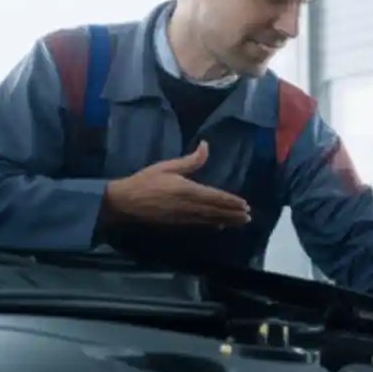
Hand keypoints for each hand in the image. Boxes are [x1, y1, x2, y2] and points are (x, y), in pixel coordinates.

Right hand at [102, 141, 250, 226]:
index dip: (230, 201)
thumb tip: (206, 146)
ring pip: (210, 219)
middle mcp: (188, 206)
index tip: (244, 203)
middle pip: (216, 210)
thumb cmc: (145, 181)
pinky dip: (211, 225)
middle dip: (233, 213)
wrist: (124, 202)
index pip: (215, 196)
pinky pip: (198, 225)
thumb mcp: (167, 166)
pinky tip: (219, 226)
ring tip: (241, 221)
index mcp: (187, 190)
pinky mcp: (176, 224)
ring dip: (227, 220)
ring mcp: (183, 217)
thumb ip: (190, 160)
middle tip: (248, 215)